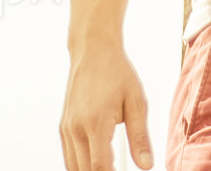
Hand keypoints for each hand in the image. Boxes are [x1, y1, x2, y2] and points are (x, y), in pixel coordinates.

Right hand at [60, 44, 154, 170]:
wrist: (93, 52)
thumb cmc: (118, 74)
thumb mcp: (136, 102)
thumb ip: (140, 137)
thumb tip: (147, 165)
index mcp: (96, 123)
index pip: (100, 166)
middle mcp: (76, 129)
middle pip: (85, 170)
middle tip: (119, 169)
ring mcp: (66, 129)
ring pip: (74, 166)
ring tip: (111, 167)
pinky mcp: (63, 127)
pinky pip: (69, 156)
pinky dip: (81, 165)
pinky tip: (97, 163)